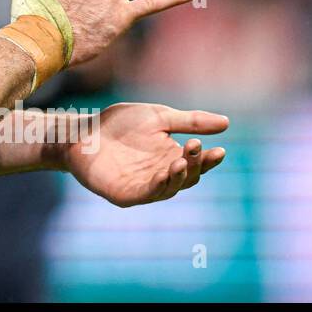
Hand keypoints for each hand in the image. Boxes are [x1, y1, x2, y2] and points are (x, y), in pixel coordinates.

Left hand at [62, 103, 227, 206]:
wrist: (83, 130)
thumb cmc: (120, 124)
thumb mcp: (159, 117)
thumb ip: (190, 121)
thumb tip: (227, 123)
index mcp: (172, 157)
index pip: (198, 163)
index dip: (210, 159)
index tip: (219, 150)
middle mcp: (162, 175)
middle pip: (189, 177)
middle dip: (195, 164)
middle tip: (194, 146)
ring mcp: (144, 186)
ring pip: (170, 188)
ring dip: (179, 176)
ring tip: (182, 161)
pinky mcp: (125, 195)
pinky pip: (146, 194)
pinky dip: (158, 186)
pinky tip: (165, 173)